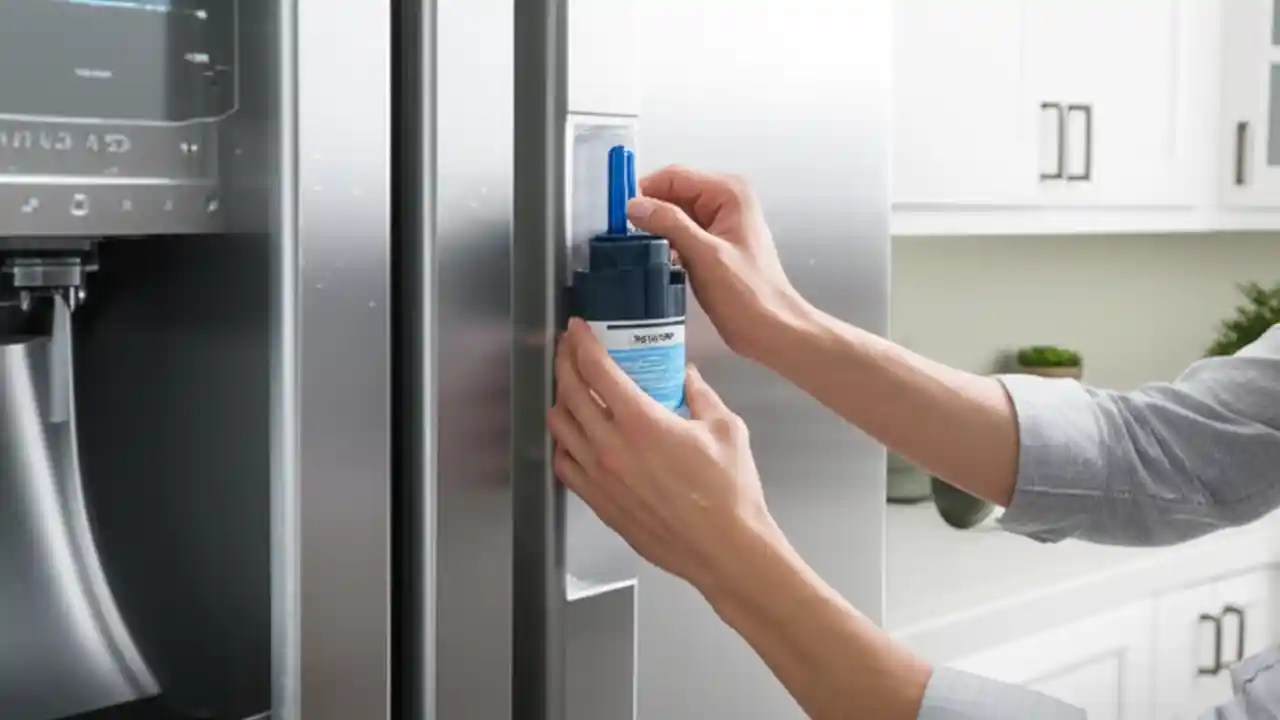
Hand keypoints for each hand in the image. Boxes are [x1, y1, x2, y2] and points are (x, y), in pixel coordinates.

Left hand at [548, 319, 780, 593]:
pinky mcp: (599, 503)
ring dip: (561, 400)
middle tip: (570, 350)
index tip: (576, 328)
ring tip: (572, 389)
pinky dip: (564, 443)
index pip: (596, 370)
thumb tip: (687, 376)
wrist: (726, 550)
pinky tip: (576, 437)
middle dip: (565, 363)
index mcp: (641, 422)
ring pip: (559, 428)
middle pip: (569, 393)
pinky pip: (565, 465)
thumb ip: (701, 395)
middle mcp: (611, 447)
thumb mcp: (726, 428)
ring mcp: (600, 478)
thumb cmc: (731, 492)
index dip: (581, 342)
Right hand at [628, 166, 813, 363]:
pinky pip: (682, 234)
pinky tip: (653, 259)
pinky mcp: (714, 246)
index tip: (616, 212)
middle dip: (648, 210)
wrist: (772, 330)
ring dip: (655, 228)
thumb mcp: (705, 256)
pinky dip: (666, 243)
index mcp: (729, 193)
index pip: (674, 176)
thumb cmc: (748, 295)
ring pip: (675, 215)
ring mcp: (720, 223)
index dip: (644, 190)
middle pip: (673, 193)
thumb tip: (634, 205)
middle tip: (619, 234)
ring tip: (631, 247)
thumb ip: (670, 224)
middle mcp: (726, 201)